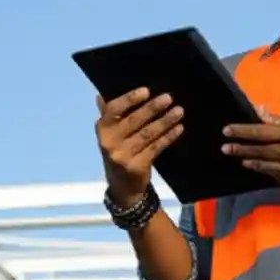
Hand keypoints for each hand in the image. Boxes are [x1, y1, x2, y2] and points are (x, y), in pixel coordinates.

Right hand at [94, 88, 183, 205]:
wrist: (122, 188)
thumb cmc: (119, 152)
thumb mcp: (110, 136)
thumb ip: (108, 115)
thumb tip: (100, 95)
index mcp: (102, 130)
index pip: (113, 110)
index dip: (129, 99)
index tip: (146, 91)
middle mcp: (109, 142)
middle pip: (133, 121)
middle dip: (152, 108)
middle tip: (169, 98)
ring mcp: (123, 156)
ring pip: (147, 134)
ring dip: (165, 121)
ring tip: (179, 111)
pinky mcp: (137, 166)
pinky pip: (156, 148)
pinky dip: (168, 137)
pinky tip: (179, 128)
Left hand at [222, 109, 279, 190]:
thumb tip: (261, 112)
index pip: (261, 131)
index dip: (242, 130)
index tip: (227, 130)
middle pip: (258, 149)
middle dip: (240, 147)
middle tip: (224, 147)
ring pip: (264, 164)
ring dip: (249, 160)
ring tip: (238, 158)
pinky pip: (274, 174)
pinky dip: (264, 170)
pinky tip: (256, 167)